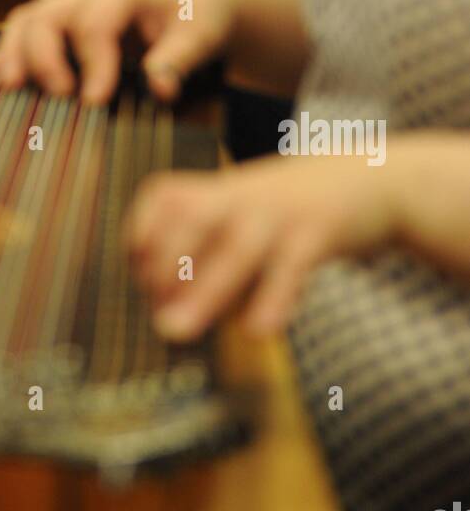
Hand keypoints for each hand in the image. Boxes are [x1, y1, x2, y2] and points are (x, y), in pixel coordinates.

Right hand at [0, 0, 235, 105]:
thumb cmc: (200, 13)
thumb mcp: (202, 33)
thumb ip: (179, 58)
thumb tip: (160, 88)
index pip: (95, 23)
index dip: (92, 63)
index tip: (95, 102)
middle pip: (48, 16)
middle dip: (44, 57)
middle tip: (59, 96)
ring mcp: (73, 2)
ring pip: (27, 19)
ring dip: (14, 53)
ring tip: (10, 87)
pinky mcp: (65, 19)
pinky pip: (27, 29)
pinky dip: (12, 52)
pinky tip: (6, 81)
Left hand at [126, 156, 401, 340]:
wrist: (372, 178)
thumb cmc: (295, 211)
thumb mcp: (246, 214)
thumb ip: (208, 255)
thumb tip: (167, 316)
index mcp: (221, 189)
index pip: (164, 197)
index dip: (142, 233)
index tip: (139, 275)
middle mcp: (243, 195)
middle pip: (191, 216)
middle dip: (162, 262)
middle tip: (153, 314)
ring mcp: (280, 211)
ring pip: (237, 247)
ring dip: (203, 289)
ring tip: (175, 331)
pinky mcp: (320, 231)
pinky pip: (291, 265)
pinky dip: (273, 297)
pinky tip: (257, 331)